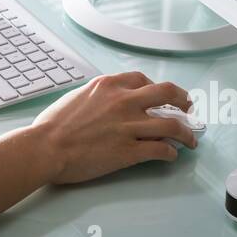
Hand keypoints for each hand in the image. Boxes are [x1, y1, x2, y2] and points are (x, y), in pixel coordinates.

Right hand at [30, 72, 195, 184]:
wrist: (46, 147)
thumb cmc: (53, 125)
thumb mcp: (77, 96)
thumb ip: (98, 96)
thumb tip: (108, 103)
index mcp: (109, 85)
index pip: (144, 79)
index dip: (157, 88)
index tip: (163, 96)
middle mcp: (123, 101)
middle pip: (168, 93)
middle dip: (183, 101)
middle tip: (189, 109)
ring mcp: (128, 126)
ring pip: (172, 125)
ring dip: (186, 133)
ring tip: (191, 140)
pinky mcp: (129, 151)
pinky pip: (161, 150)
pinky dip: (171, 153)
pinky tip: (171, 156)